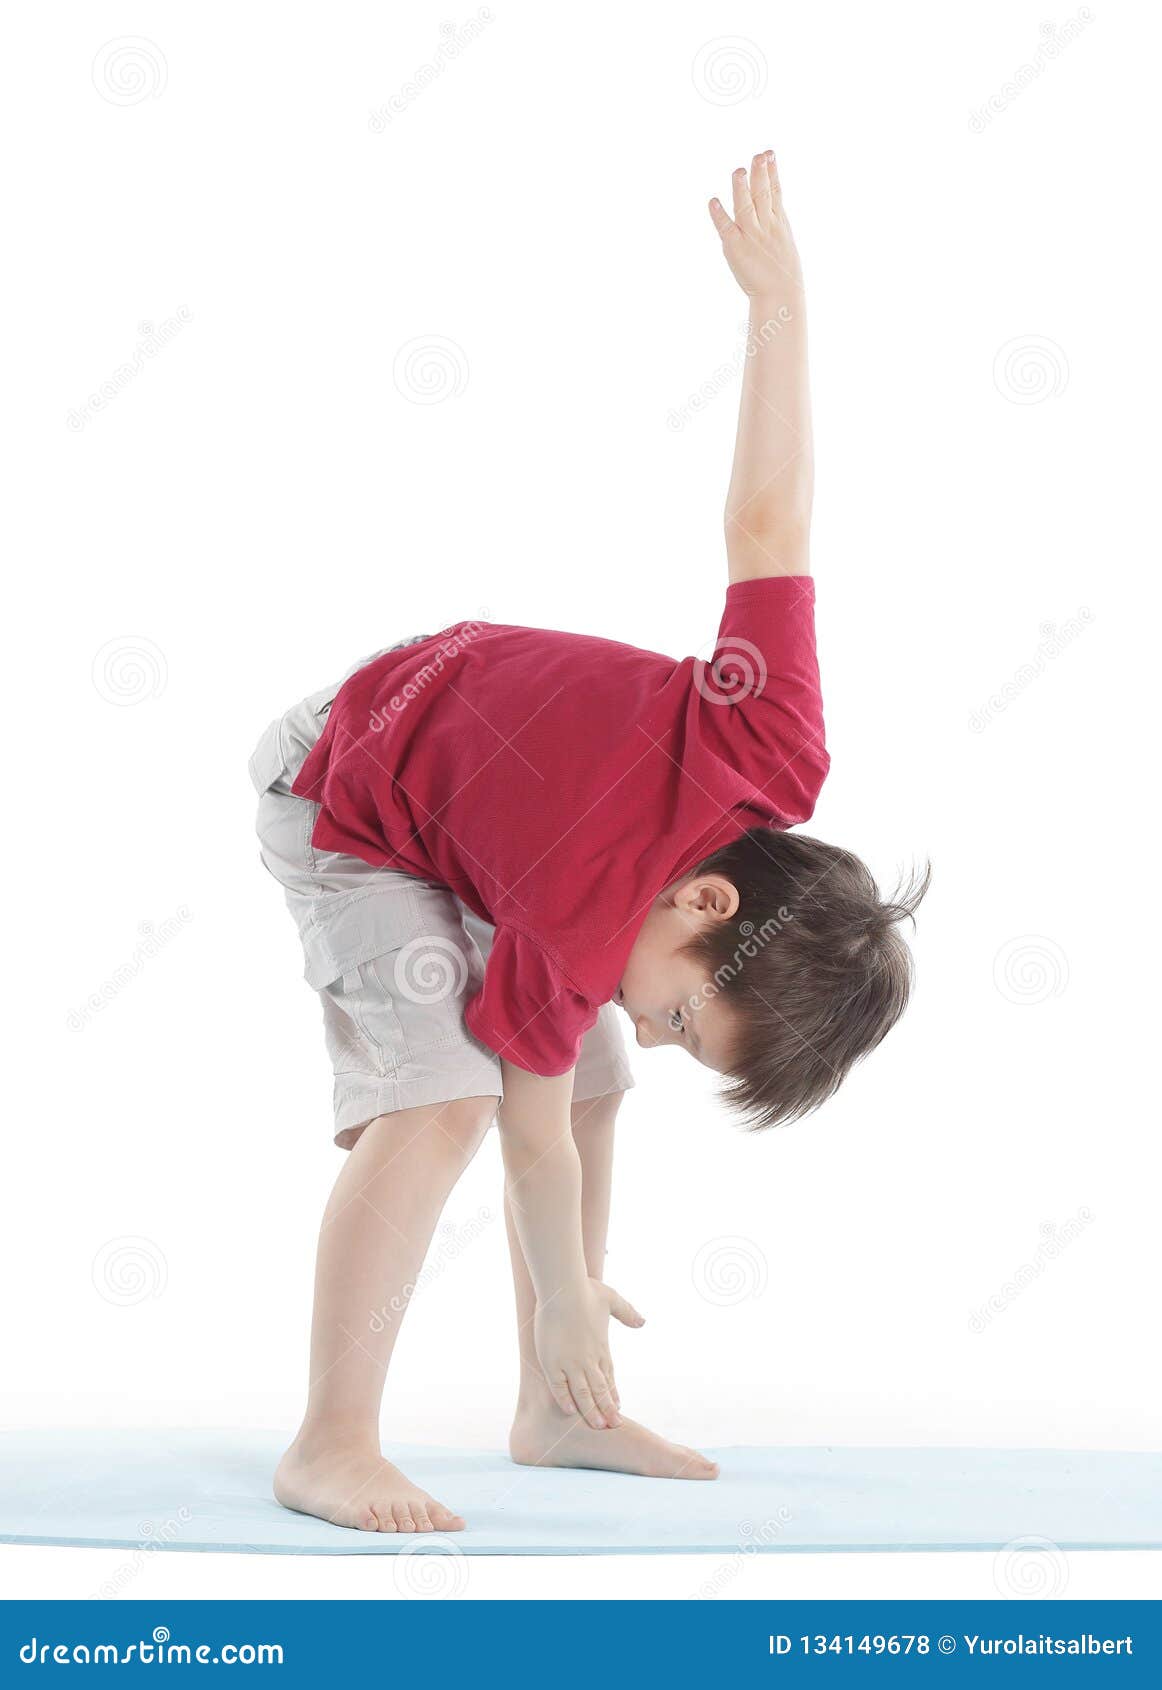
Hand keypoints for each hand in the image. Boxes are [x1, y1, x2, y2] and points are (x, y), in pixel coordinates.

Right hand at [533, 1278, 644, 1428]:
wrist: (564, 1288)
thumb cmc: (586, 1290)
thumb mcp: (612, 1300)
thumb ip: (627, 1313)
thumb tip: (643, 1322)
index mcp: (601, 1347)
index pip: (609, 1376)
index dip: (613, 1393)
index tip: (617, 1408)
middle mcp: (588, 1359)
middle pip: (600, 1390)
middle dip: (607, 1409)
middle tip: (614, 1426)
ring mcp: (570, 1362)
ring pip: (582, 1393)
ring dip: (591, 1410)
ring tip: (599, 1426)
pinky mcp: (552, 1362)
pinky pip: (558, 1387)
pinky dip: (565, 1399)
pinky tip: (570, 1411)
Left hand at [708, 150, 801, 299]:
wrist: (781, 297)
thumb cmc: (782, 272)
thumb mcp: (784, 240)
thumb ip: (775, 221)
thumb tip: (771, 205)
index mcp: (778, 222)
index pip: (775, 191)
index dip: (772, 171)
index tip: (769, 153)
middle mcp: (765, 226)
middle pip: (763, 194)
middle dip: (761, 173)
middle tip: (758, 155)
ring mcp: (751, 237)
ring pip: (746, 207)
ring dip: (741, 188)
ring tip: (738, 171)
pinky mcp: (736, 249)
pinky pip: (727, 230)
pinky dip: (719, 216)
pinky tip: (713, 202)